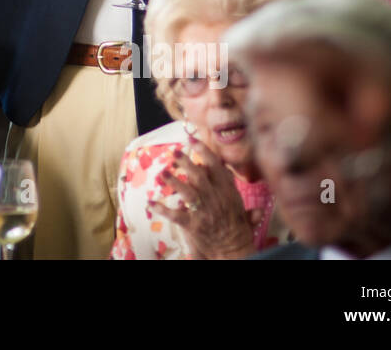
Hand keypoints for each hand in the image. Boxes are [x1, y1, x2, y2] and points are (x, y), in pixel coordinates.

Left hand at [149, 137, 256, 259]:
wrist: (233, 251)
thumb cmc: (236, 227)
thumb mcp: (239, 204)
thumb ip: (232, 186)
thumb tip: (226, 166)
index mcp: (227, 192)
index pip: (216, 167)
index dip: (203, 151)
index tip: (192, 139)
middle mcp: (215, 199)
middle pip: (199, 176)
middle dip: (186, 163)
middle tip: (174, 152)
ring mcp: (204, 212)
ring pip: (188, 193)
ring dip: (174, 182)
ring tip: (162, 172)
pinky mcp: (193, 225)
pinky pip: (175, 215)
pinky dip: (162, 209)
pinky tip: (150, 203)